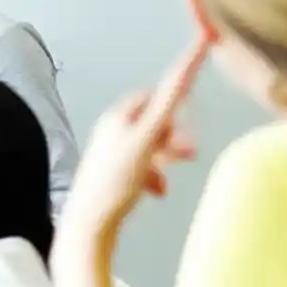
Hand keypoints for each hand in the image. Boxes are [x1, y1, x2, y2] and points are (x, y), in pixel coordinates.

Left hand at [64, 36, 209, 229]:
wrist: (91, 223)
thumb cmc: (116, 181)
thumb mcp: (147, 139)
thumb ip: (168, 104)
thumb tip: (185, 64)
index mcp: (118, 117)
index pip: (153, 94)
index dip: (176, 94)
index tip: (195, 91)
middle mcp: (112, 131)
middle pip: (153, 122)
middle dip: (173, 134)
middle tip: (190, 149)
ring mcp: (112, 154)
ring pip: (150, 146)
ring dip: (167, 156)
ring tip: (173, 171)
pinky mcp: (113, 175)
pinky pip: (143, 168)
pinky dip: (155, 176)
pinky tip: (157, 191)